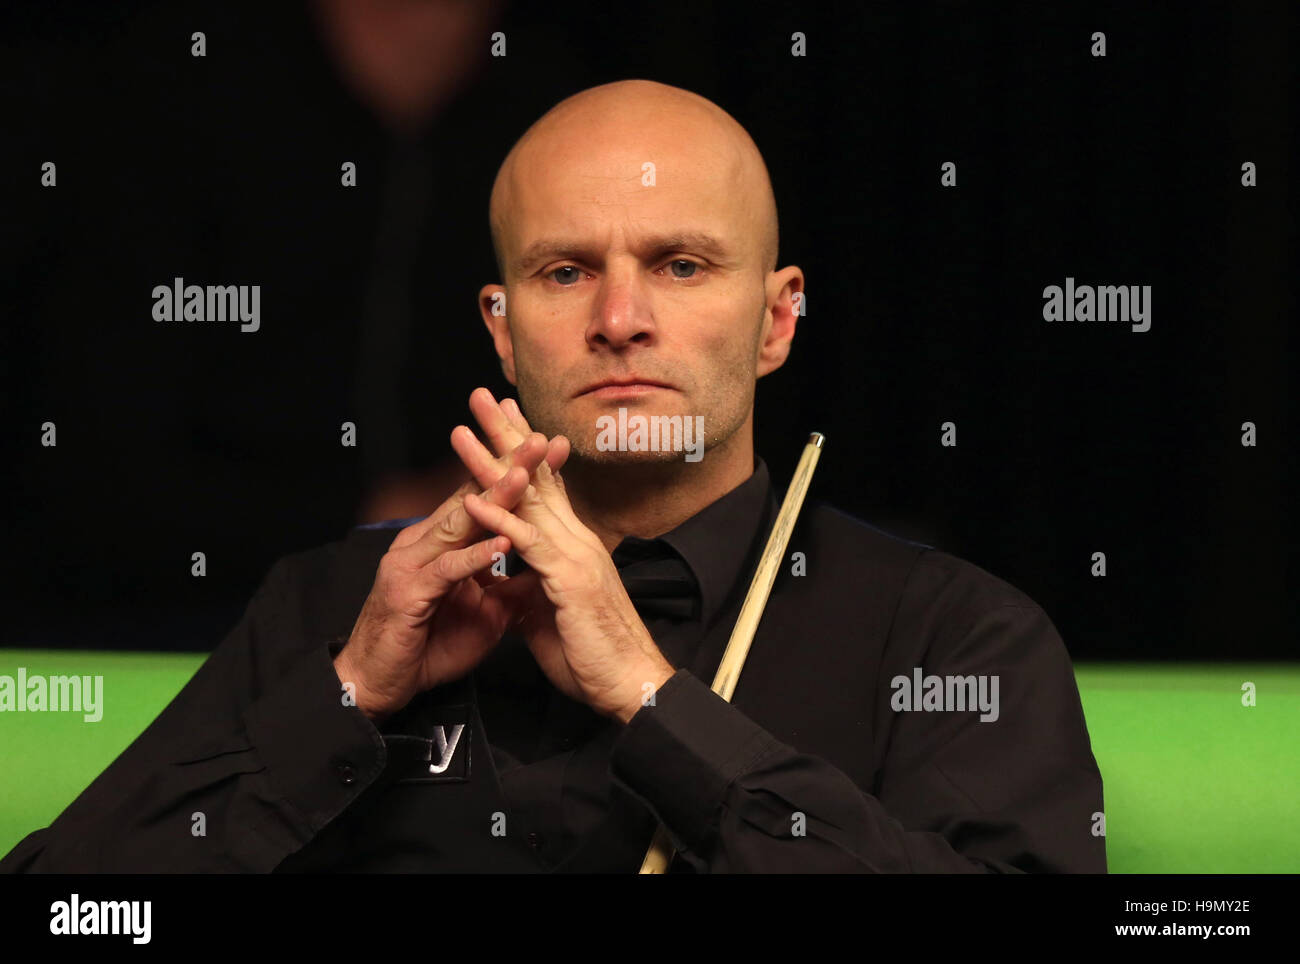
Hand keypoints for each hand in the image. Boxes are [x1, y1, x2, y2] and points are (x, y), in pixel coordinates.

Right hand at [334, 430, 567, 723]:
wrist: (380, 684)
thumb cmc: (426, 647)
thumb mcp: (480, 614)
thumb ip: (504, 587)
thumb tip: (539, 572)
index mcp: (440, 543)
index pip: (483, 498)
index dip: (518, 475)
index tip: (554, 452)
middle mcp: (423, 542)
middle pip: (472, 497)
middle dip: (508, 468)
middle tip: (542, 441)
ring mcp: (411, 563)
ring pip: (458, 523)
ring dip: (493, 498)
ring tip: (525, 476)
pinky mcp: (406, 591)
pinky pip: (445, 569)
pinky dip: (473, 557)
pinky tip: (500, 544)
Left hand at [454, 388, 675, 723]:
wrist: (630, 684)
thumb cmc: (593, 654)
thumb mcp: (553, 615)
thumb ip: (533, 590)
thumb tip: (514, 584)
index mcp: (573, 544)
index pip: (546, 485)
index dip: (524, 449)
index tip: (504, 417)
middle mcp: (576, 538)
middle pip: (536, 476)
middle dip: (508, 434)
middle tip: (483, 396)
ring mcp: (574, 555)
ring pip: (528, 499)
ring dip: (494, 464)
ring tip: (465, 430)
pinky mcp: (568, 580)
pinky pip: (529, 544)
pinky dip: (501, 520)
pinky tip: (476, 499)